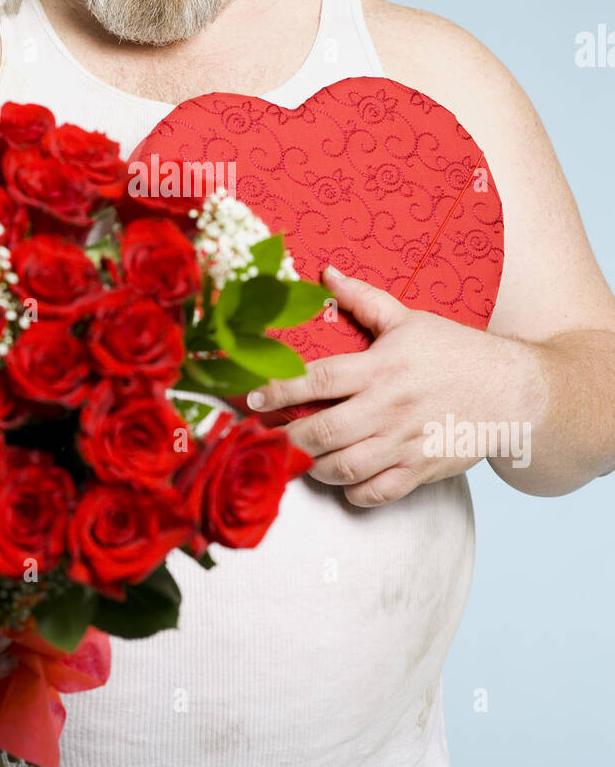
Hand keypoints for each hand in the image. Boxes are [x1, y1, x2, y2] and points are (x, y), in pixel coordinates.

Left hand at [247, 264, 537, 506]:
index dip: (279, 390)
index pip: (317, 380)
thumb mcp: (410, 319)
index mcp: (381, 368)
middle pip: (322, 432)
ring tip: (298, 459)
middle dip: (285, 439)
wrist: (514, 391)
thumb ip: (363, 300)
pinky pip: (376, 493)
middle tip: (262, 438)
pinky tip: (342, 480)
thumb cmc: (457, 352)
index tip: (251, 397)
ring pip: (344, 468)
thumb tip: (326, 273)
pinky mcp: (422, 470)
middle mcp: (389, 408)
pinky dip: (352, 492)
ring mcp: (405, 443)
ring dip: (313, 468)